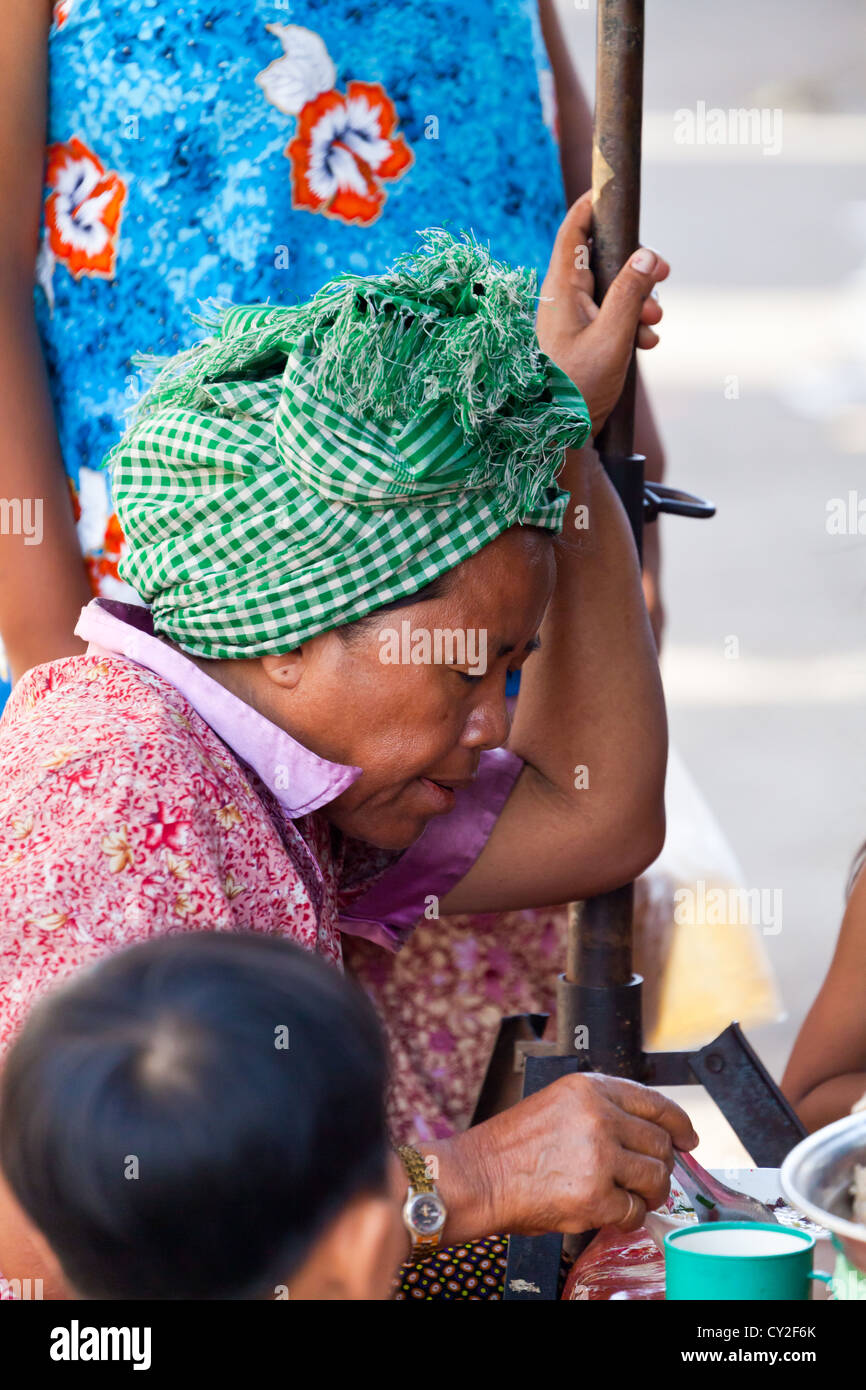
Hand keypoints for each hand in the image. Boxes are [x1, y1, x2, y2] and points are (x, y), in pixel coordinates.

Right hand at [462, 1072, 697, 1236]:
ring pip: (655, 1179)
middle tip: (647, 1180)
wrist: (480, 1176)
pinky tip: (608, 1213)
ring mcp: (599, 1156)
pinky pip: (634, 1211)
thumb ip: (602, 1111)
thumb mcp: (559, 1104)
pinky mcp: (595, 1196)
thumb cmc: (512, 1146)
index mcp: (590, 1089)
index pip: (655, 1102)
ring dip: (647, 1194)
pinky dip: (626, 1218)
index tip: (688, 1138)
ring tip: (626, 1198)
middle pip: (660, 1144)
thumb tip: (646, 1134)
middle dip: (660, 1167)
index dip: (679, 1123)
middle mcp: (599, 1117)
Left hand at [536, 190, 668, 433]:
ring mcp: (571, 319)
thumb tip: (648, 256)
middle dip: (637, 270)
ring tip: (653, 328)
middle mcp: (563, 299)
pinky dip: (631, 326)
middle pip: (603, 260)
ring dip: (639, 304)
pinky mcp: (580, 339)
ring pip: (612, 292)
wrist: (558, 436)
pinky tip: (644, 346)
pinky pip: (610, 318)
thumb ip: (631, 294)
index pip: (573, 231)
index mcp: (561, 289)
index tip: (613, 189)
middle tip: (664, 279)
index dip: (592, 206)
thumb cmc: (577, 388)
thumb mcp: (612, 337)